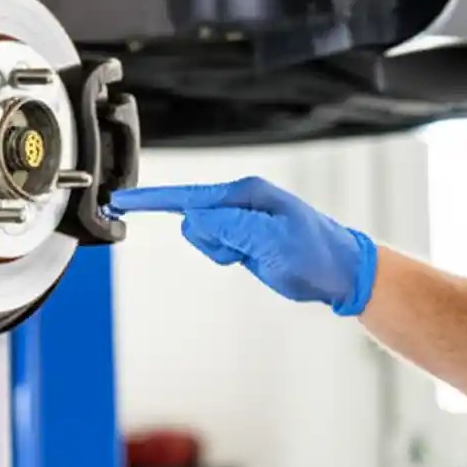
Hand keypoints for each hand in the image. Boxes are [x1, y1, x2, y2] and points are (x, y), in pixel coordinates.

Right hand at [110, 177, 377, 315]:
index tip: (122, 200)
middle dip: (210, 241)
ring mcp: (240, 220)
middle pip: (193, 219)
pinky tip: (254, 259)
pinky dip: (228, 256)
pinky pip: (216, 247)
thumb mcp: (272, 241)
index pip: (186, 196)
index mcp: (245, 194)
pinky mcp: (242, 237)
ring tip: (254, 256)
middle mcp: (240, 202)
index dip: (152, 200)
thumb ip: (228, 226)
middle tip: (242, 253)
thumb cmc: (315, 253)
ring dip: (220, 251)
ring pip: (202, 236)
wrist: (343, 273)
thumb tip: (192, 217)